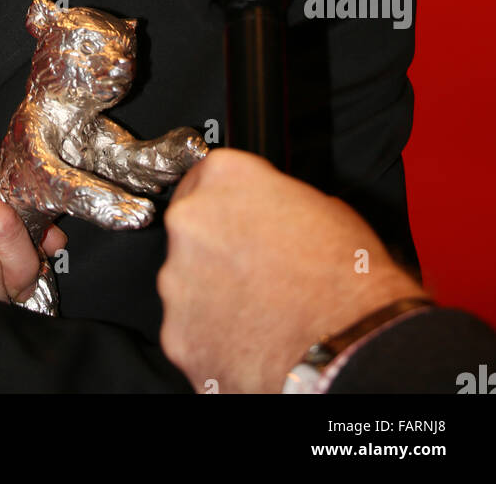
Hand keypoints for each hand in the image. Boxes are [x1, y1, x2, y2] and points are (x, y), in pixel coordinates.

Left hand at [157, 148, 422, 393]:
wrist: (349, 351)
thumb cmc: (347, 282)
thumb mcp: (326, 208)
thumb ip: (278, 201)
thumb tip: (273, 214)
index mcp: (226, 177)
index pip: (208, 176)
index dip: (228, 202)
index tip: (237, 218)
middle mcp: (191, 222)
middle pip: (192, 230)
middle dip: (217, 249)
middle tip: (256, 270)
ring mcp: (178, 280)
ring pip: (186, 283)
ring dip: (212, 294)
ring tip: (260, 311)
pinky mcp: (177, 333)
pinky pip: (189, 329)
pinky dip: (211, 336)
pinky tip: (251, 340)